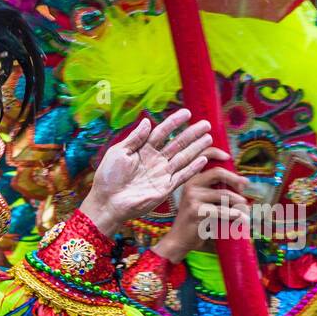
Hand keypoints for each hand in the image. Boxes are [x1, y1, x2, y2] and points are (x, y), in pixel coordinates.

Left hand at [79, 110, 213, 236]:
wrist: (107, 202)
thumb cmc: (108, 177)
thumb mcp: (118, 153)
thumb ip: (135, 138)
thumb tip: (147, 120)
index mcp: (143, 150)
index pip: (162, 132)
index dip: (174, 122)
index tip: (187, 113)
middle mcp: (155, 160)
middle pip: (177, 143)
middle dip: (191, 134)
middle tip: (206, 124)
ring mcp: (161, 174)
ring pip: (183, 158)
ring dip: (196, 148)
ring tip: (208, 137)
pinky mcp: (165, 188)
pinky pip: (182, 176)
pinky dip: (192, 168)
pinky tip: (203, 159)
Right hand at [152, 157, 249, 262]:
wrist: (179, 240)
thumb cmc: (195, 221)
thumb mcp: (201, 201)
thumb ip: (214, 189)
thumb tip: (241, 182)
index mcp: (191, 180)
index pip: (202, 158)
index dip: (216, 153)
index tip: (228, 157)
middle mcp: (190, 186)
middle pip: (218, 173)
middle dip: (235, 179)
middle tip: (245, 186)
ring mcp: (192, 198)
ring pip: (223, 194)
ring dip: (238, 202)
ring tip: (245, 210)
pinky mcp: (196, 211)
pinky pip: (222, 210)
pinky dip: (234, 215)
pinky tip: (240, 218)